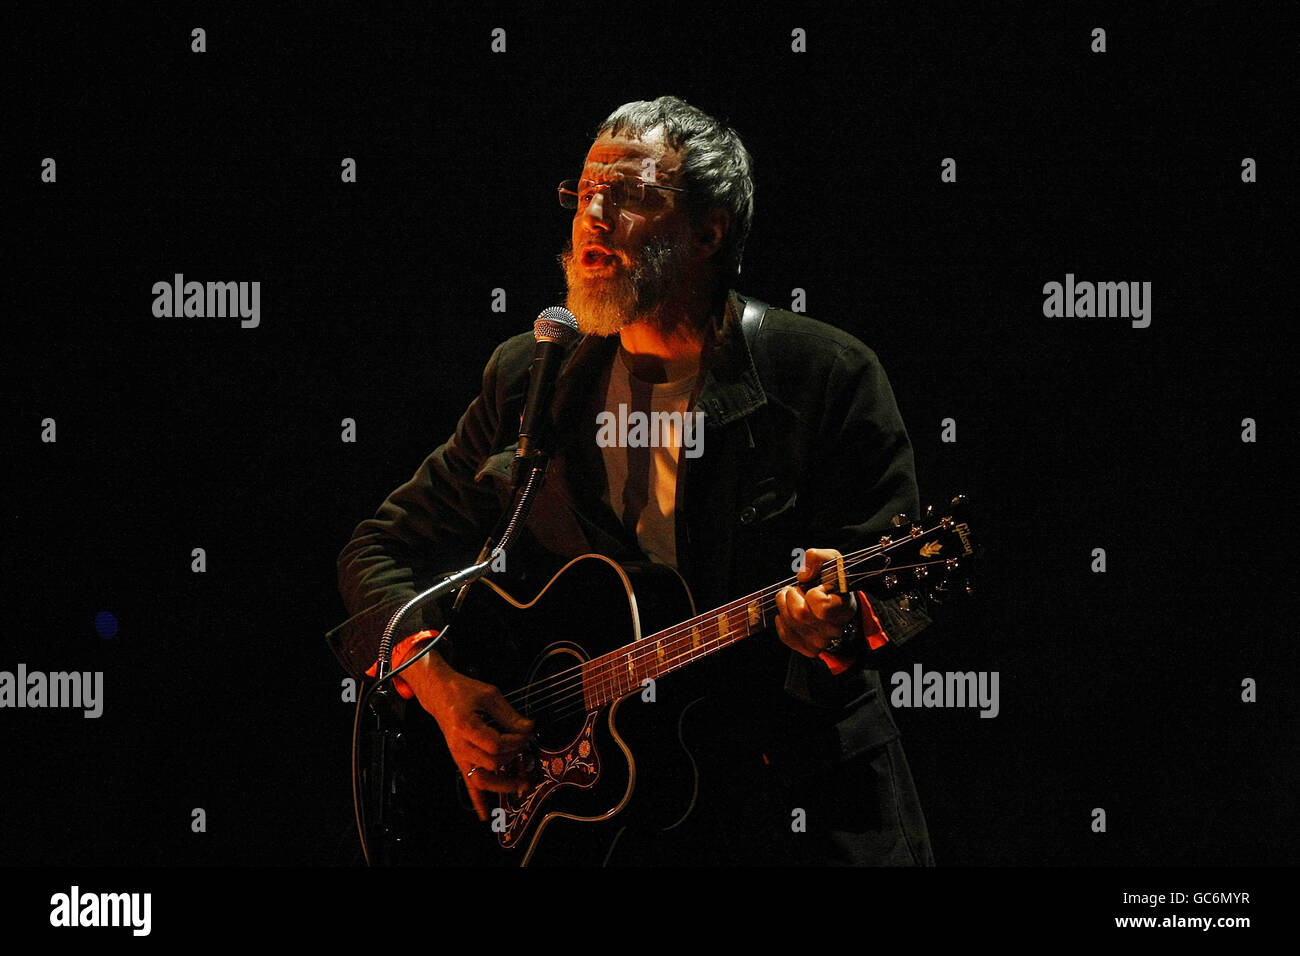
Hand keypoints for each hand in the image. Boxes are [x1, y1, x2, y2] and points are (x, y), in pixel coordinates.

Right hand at [401, 650, 534, 820]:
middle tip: (527, 744)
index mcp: (466, 726)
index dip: (516, 741)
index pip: (496, 744)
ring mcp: (458, 755)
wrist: (439, 694)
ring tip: (522, 785)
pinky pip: (468, 785)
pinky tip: (485, 815)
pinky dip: (477, 801)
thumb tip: (529, 728)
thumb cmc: (463, 691)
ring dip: (503, 785)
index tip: (527, 731)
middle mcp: (460, 745)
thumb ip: (509, 714)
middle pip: (492, 762)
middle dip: (514, 755)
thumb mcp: (489, 695)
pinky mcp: (459, 760)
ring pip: (481, 779)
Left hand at [775, 548, 857, 657]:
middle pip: (799, 614)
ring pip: (790, 623)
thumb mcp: (832, 561)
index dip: (813, 594)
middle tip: (796, 590)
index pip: (821, 606)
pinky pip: (785, 635)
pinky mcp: (809, 649)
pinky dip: (781, 621)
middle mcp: (834, 628)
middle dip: (790, 596)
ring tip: (792, 598)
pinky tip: (788, 613)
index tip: (816, 588)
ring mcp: (822, 641)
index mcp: (844, 608)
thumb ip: (817, 557)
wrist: (839, 605)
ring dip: (783, 606)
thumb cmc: (834, 582)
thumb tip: (802, 575)